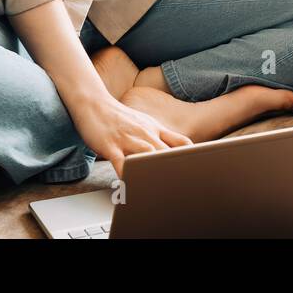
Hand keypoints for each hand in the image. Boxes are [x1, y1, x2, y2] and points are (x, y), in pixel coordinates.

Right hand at [64, 87, 191, 178]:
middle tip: (184, 186)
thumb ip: (159, 136)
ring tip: (161, 188)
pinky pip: (120, 162)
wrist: (93, 103)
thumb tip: (175, 151)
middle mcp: (144, 134)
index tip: (200, 170)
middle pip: (165, 152)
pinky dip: (127, 174)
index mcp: (155, 129)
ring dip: (154, 170)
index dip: (192, 156)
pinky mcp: (110, 145)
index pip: (180, 142)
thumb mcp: (144, 123)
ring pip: (146, 155)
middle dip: (175, 168)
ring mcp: (127, 139)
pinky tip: (130, 184)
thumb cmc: (119, 118)